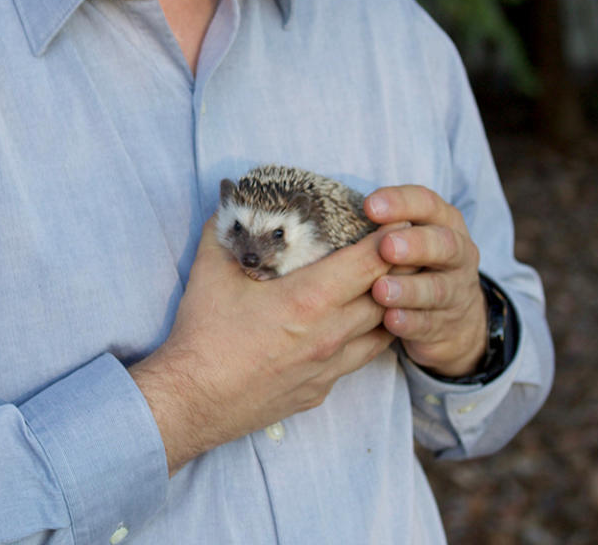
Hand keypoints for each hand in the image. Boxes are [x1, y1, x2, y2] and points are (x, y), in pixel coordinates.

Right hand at [130, 217, 396, 473]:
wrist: (192, 401)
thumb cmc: (204, 334)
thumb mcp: (211, 268)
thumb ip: (227, 226)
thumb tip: (234, 197)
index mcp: (308, 300)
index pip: (370, 264)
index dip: (391, 240)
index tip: (402, 222)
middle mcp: (329, 335)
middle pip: (388, 297)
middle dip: (399, 270)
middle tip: (404, 248)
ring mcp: (329, 367)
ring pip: (382, 332)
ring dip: (389, 306)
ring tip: (388, 283)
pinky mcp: (321, 389)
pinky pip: (359, 358)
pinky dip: (367, 336)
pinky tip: (357, 322)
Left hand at [364, 185, 486, 377]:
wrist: (455, 315)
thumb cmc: (415, 260)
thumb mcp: (406, 235)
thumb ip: (382, 224)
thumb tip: (333, 214)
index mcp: (444, 221)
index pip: (426, 203)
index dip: (400, 203)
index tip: (369, 206)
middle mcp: (458, 253)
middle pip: (443, 244)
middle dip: (415, 244)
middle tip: (386, 247)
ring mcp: (457, 291)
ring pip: (437, 288)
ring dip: (409, 289)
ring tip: (380, 290)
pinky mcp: (449, 325)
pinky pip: (431, 324)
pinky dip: (410, 322)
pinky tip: (390, 321)